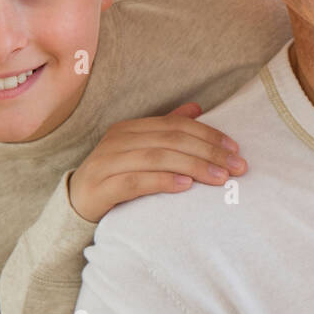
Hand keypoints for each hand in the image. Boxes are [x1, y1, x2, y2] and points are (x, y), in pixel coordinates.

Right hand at [68, 103, 245, 222]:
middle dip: (209, 152)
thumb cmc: (116, 177)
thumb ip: (167, 129)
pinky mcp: (102, 187)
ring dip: (194, 166)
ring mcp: (108, 162)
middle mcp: (118, 140)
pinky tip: (185, 186)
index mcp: (131, 128)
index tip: (236, 149)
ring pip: (157, 158)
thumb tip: (197, 108)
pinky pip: (136, 181)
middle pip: (171, 140)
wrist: (75, 205)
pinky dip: (163, 181)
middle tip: (238, 167)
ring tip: (220, 177)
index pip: (177, 125)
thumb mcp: (141, 150)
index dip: (209, 134)